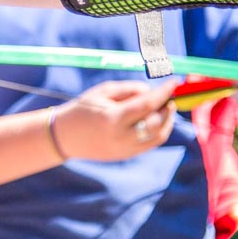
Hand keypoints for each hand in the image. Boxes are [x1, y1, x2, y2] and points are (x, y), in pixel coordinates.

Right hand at [53, 82, 175, 161]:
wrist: (64, 137)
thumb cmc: (83, 108)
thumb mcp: (103, 92)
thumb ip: (129, 90)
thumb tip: (152, 92)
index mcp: (114, 118)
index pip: (147, 104)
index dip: (163, 92)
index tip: (173, 82)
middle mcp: (122, 136)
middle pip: (157, 122)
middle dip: (167, 107)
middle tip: (168, 96)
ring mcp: (125, 149)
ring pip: (158, 136)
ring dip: (167, 121)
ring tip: (165, 108)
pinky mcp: (126, 156)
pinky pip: (150, 144)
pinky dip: (159, 131)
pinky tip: (156, 120)